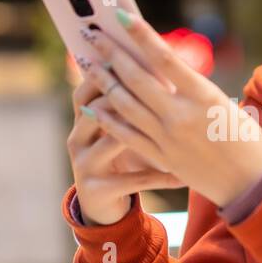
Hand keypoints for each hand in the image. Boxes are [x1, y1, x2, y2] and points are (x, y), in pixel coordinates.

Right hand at [67, 72, 184, 225]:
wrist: (100, 201)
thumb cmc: (116, 155)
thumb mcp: (115, 128)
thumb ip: (127, 101)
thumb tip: (157, 65)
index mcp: (82, 120)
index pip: (85, 90)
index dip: (107, 75)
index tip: (137, 61)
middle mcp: (78, 139)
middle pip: (93, 111)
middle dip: (123, 98)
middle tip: (156, 91)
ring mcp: (85, 165)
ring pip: (110, 143)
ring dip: (140, 134)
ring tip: (165, 129)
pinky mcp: (98, 189)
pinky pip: (133, 180)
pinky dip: (160, 177)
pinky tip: (183, 177)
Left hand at [74, 11, 261, 207]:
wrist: (251, 184)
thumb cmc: (245, 138)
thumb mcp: (222, 103)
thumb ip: (190, 87)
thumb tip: (158, 68)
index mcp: (204, 96)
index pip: (165, 57)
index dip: (141, 34)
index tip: (121, 16)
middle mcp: (182, 115)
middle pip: (137, 78)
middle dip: (111, 52)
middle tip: (92, 33)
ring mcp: (168, 138)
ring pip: (125, 104)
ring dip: (103, 81)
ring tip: (88, 63)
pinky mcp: (161, 158)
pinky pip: (126, 135)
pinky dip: (107, 119)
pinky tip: (92, 107)